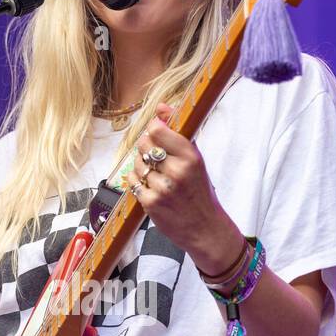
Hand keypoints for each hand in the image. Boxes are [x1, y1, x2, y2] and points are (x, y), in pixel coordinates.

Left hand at [131, 104, 240, 266]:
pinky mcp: (151, 203)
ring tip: (154, 174)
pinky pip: (132, 181)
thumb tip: (161, 106)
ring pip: (136, 163)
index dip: (153, 130)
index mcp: (191, 156)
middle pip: (144, 144)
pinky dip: (136, 180)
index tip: (157, 135)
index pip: (157, 130)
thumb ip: (178, 133)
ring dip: (141, 166)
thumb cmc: (200, 192)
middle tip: (155, 158)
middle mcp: (177, 171)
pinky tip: (148, 185)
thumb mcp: (196, 160)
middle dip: (146, 148)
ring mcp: (162, 188)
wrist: (204, 228)